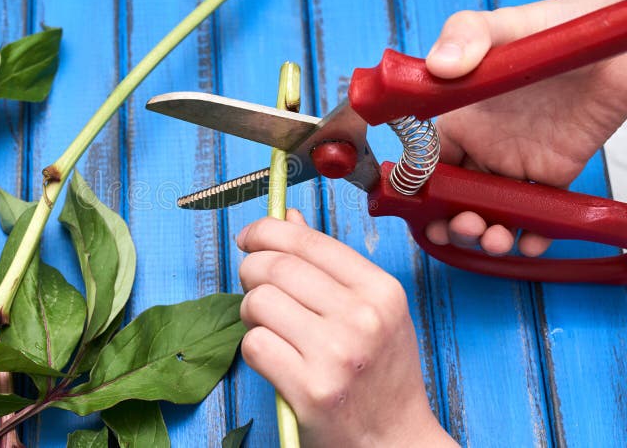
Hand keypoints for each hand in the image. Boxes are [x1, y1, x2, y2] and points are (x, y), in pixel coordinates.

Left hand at [237, 210, 457, 446]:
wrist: (395, 441)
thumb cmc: (381, 374)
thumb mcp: (373, 311)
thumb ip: (329, 264)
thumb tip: (288, 218)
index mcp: (381, 291)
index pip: (307, 241)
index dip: (267, 231)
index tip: (250, 237)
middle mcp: (363, 318)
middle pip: (275, 268)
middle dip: (250, 270)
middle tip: (252, 285)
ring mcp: (336, 354)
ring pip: (259, 302)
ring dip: (250, 311)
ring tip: (266, 325)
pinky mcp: (310, 389)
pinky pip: (254, 345)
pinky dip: (253, 347)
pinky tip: (272, 355)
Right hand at [424, 0, 626, 255]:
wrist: (605, 42)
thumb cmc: (545, 29)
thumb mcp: (497, 25)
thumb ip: (463, 36)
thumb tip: (438, 65)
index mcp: (458, 119)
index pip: (426, 164)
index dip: (419, 191)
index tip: (418, 208)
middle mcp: (483, 145)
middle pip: (455, 197)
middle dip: (450, 220)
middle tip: (460, 226)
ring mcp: (516, 162)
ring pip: (492, 211)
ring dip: (487, 233)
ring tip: (494, 237)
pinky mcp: (554, 173)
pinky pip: (538, 212)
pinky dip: (533, 234)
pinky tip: (529, 240)